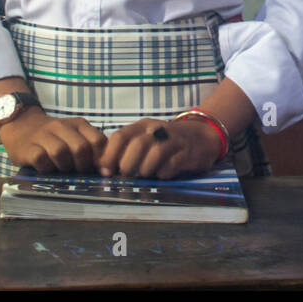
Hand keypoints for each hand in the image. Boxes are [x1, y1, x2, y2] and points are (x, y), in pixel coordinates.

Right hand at [0, 109, 106, 174]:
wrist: (21, 126)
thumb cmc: (54, 137)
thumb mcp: (74, 135)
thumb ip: (90, 147)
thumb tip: (105, 169)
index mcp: (77, 124)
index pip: (97, 140)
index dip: (101, 159)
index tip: (99, 170)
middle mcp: (60, 126)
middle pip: (80, 147)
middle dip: (82, 165)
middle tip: (78, 172)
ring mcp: (43, 136)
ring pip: (60, 152)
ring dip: (64, 166)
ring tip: (62, 169)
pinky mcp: (28, 147)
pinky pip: (41, 159)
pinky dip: (46, 167)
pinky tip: (46, 168)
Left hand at [97, 118, 223, 178]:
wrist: (199, 136)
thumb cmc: (164, 142)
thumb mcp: (144, 139)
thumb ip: (125, 150)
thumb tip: (103, 169)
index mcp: (141, 126)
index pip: (121, 136)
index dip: (110, 155)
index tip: (105, 171)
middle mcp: (156, 129)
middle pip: (137, 144)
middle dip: (128, 164)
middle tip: (126, 175)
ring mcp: (173, 140)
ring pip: (155, 153)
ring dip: (146, 169)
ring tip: (144, 174)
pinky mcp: (187, 152)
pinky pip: (172, 164)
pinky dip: (164, 173)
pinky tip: (162, 174)